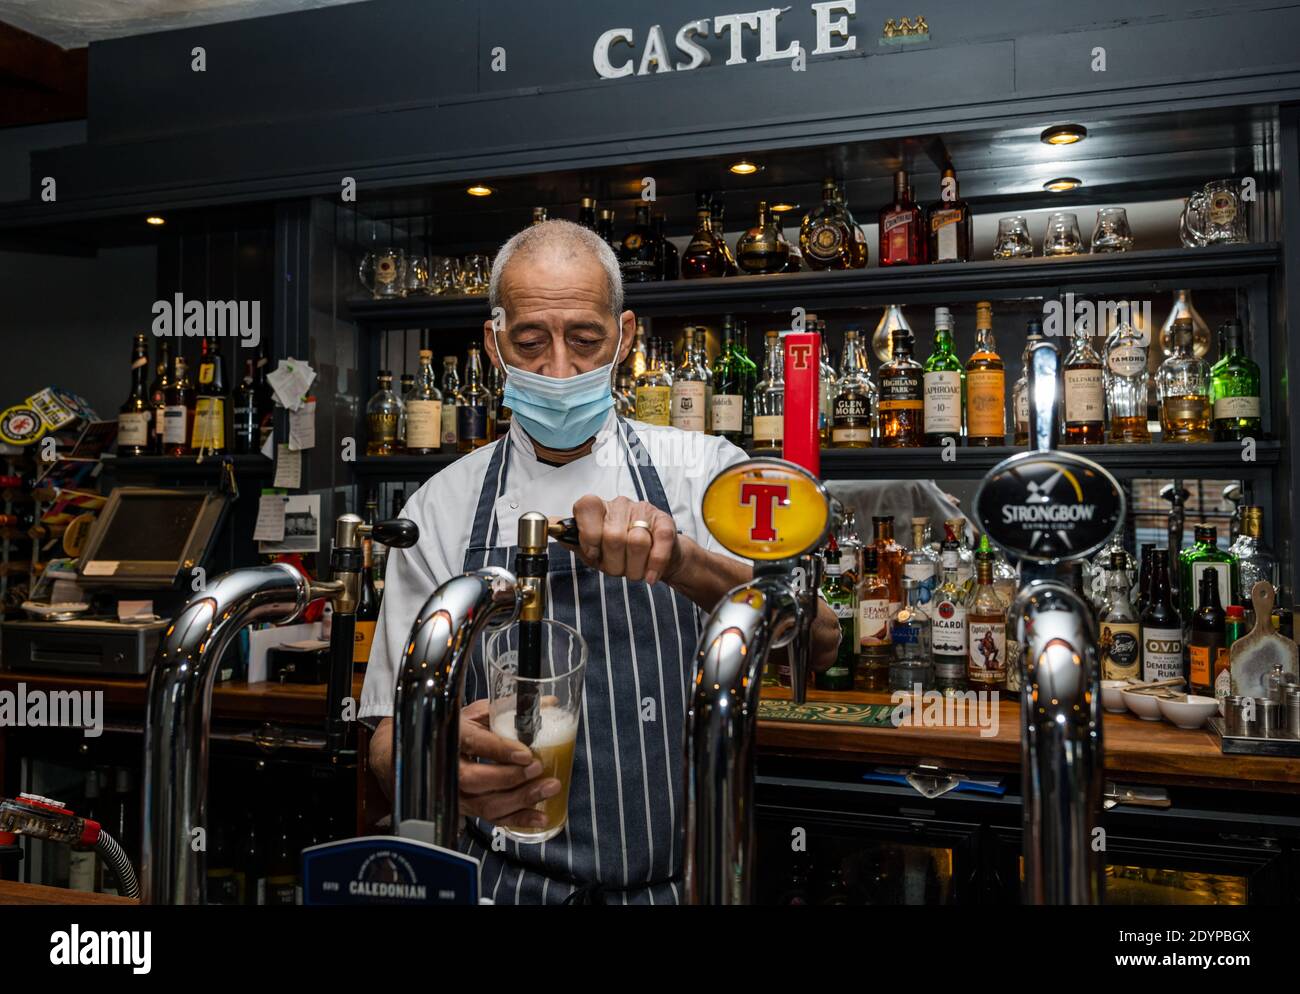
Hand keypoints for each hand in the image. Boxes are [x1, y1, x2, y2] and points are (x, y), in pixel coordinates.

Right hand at [457, 699, 559, 829]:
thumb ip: (511, 709)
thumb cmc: (463, 730)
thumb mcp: (479, 714)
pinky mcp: (469, 809)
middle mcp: (451, 768)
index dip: (500, 750)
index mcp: (454, 735)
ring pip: (486, 803)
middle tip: (538, 768)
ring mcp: (458, 793)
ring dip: (521, 799)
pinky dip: (519, 819)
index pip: (474, 744)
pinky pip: (494, 819)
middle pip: (476, 779)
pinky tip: (540, 816)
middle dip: (511, 777)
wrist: (440, 751)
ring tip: (548, 788)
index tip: (526, 754)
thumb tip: (549, 703)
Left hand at [570, 494, 680, 584]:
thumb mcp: (592, 549)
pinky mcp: (665, 522)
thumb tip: (550, 524)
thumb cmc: (621, 553)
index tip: (593, 554)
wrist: (656, 558)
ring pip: (636, 542)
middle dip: (614, 564)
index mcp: (598, 508)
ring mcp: (643, 511)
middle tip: (618, 569)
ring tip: (634, 570)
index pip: (586, 507)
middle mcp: (620, 504)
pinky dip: (654, 565)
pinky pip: (659, 544)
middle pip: (612, 536)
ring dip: (634, 568)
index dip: (589, 536)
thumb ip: (572, 538)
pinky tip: (650, 574)